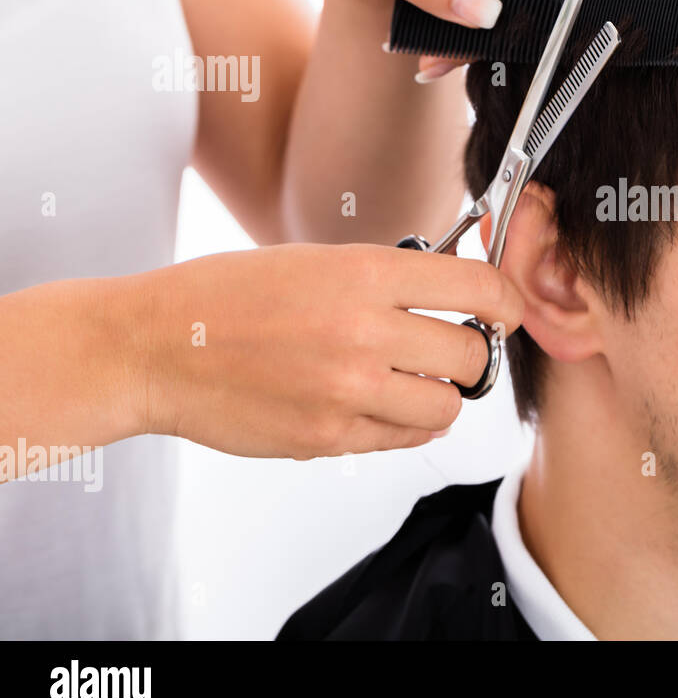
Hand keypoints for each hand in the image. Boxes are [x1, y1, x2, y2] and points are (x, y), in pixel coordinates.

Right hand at [128, 243, 523, 458]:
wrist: (154, 347)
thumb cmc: (229, 296)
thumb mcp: (315, 259)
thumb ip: (387, 277)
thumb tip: (455, 293)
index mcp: (363, 274)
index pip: (476, 286)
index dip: (503, 300)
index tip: (502, 310)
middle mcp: (363, 332)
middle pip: (471, 354)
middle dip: (469, 352)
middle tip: (449, 348)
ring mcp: (346, 391)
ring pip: (447, 406)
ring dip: (440, 394)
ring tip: (411, 380)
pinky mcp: (327, 438)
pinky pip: (404, 438)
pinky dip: (405, 424)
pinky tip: (380, 404)